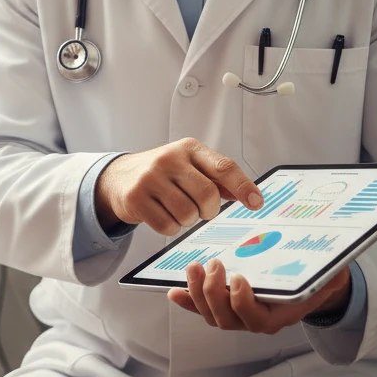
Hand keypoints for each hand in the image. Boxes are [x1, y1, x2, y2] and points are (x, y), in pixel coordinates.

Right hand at [96, 138, 263, 233]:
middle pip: (207, 195)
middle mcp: (169, 159)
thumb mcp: (190, 165)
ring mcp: (150, 178)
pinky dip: (171, 227)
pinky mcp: (136, 198)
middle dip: (209, 210)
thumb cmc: (163, 172)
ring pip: (187, 214)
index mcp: (189, 148)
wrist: (120, 176)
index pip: (223, 167)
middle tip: (202, 210)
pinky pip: (167, 226)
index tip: (256, 203)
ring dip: (188, 220)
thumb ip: (217, 178)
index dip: (243, 186)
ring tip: (178, 209)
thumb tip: (249, 195)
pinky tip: (163, 214)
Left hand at [168, 258, 351, 333]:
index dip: (243, 302)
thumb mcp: (324, 270)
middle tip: (214, 265)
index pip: (256, 320)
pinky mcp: (227, 306)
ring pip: (212, 316)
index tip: (239, 278)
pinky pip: (204, 309)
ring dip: (198, 293)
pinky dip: (188, 301)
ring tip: (194, 268)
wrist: (317, 284)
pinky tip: (174, 292)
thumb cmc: (318, 274)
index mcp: (280, 315)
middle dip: (214, 293)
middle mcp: (257, 319)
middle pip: (227, 319)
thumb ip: (323, 266)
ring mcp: (240, 315)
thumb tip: (326, 247)